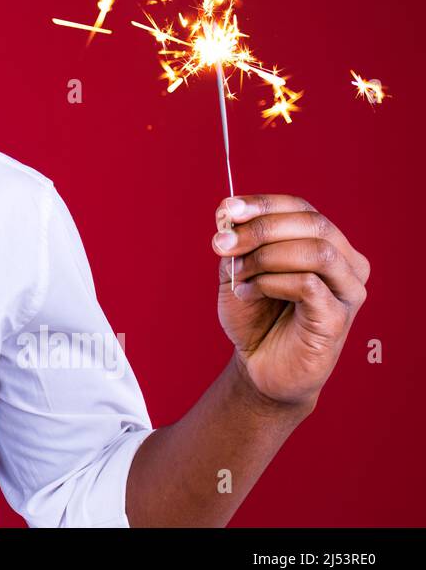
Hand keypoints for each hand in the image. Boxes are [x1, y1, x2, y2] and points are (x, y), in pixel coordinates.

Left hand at [212, 194, 370, 409]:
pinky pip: (308, 284)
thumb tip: (228, 214)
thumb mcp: (238, 269)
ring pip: (317, 251)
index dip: (263, 204)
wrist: (259, 366)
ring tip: (239, 275)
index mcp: (324, 243)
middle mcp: (345, 263)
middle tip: (222, 244)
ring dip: (267, 256)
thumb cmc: (255, 315)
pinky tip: (251, 292)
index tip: (226, 210)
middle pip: (312, 224)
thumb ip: (236, 242)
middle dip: (260, 229)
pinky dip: (271, 282)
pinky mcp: (338, 318)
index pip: (300, 208)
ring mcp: (347, 291)